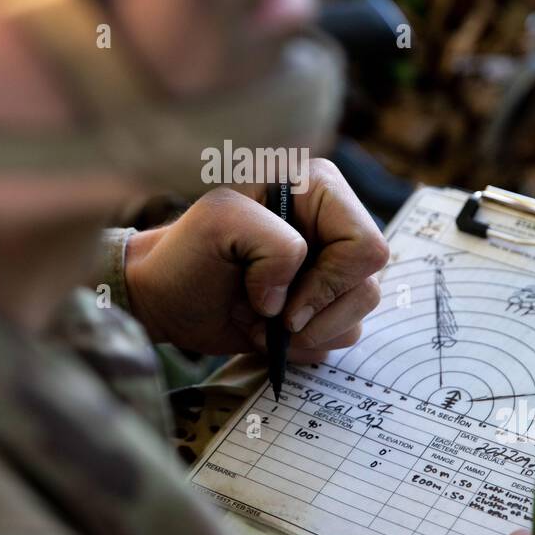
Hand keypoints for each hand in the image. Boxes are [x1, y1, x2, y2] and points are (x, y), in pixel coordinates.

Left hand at [123, 158, 388, 356]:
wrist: (167, 296)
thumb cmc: (185, 252)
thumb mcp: (220, 223)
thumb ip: (273, 245)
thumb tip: (291, 296)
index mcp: (318, 189)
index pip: (364, 245)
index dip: (329, 282)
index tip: (282, 303)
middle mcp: (332, 224)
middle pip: (367, 285)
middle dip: (316, 313)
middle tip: (271, 317)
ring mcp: (331, 265)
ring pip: (357, 314)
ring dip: (307, 333)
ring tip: (262, 323)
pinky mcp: (323, 302)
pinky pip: (341, 334)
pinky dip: (304, 345)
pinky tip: (269, 332)